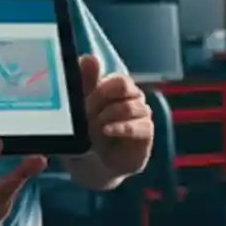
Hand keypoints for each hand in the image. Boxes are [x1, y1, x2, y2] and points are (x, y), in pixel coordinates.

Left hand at [80, 54, 152, 177]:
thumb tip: (90, 57)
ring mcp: (140, 113)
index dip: (98, 83)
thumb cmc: (85, 136)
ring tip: (95, 130)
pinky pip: (140, 124)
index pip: (112, 75)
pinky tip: (108, 131)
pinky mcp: (146, 132)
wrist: (92, 168)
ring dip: (107, 117)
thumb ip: (85, 84)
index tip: (84, 95)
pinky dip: (122, 127)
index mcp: (113, 87)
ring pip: (129, 105)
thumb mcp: (79, 111)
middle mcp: (130, 96)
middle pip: (123, 83)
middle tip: (86, 113)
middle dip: (101, 98)